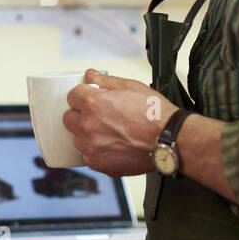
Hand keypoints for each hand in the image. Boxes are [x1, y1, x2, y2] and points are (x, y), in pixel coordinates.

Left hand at [62, 68, 177, 176]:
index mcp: (94, 103)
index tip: (90, 99)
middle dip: (81, 114)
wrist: (169, 140)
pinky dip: (96, 151)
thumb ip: (105, 81)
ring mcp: (92, 147)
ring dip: (87, 135)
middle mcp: (89, 126)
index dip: (83, 96)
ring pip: (77, 138)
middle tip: (99, 115)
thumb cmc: (155, 114)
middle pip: (69, 118)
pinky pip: (87, 155)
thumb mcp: (131, 87)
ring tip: (109, 132)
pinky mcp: (99, 164)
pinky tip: (112, 145)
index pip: (72, 96)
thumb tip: (90, 75)